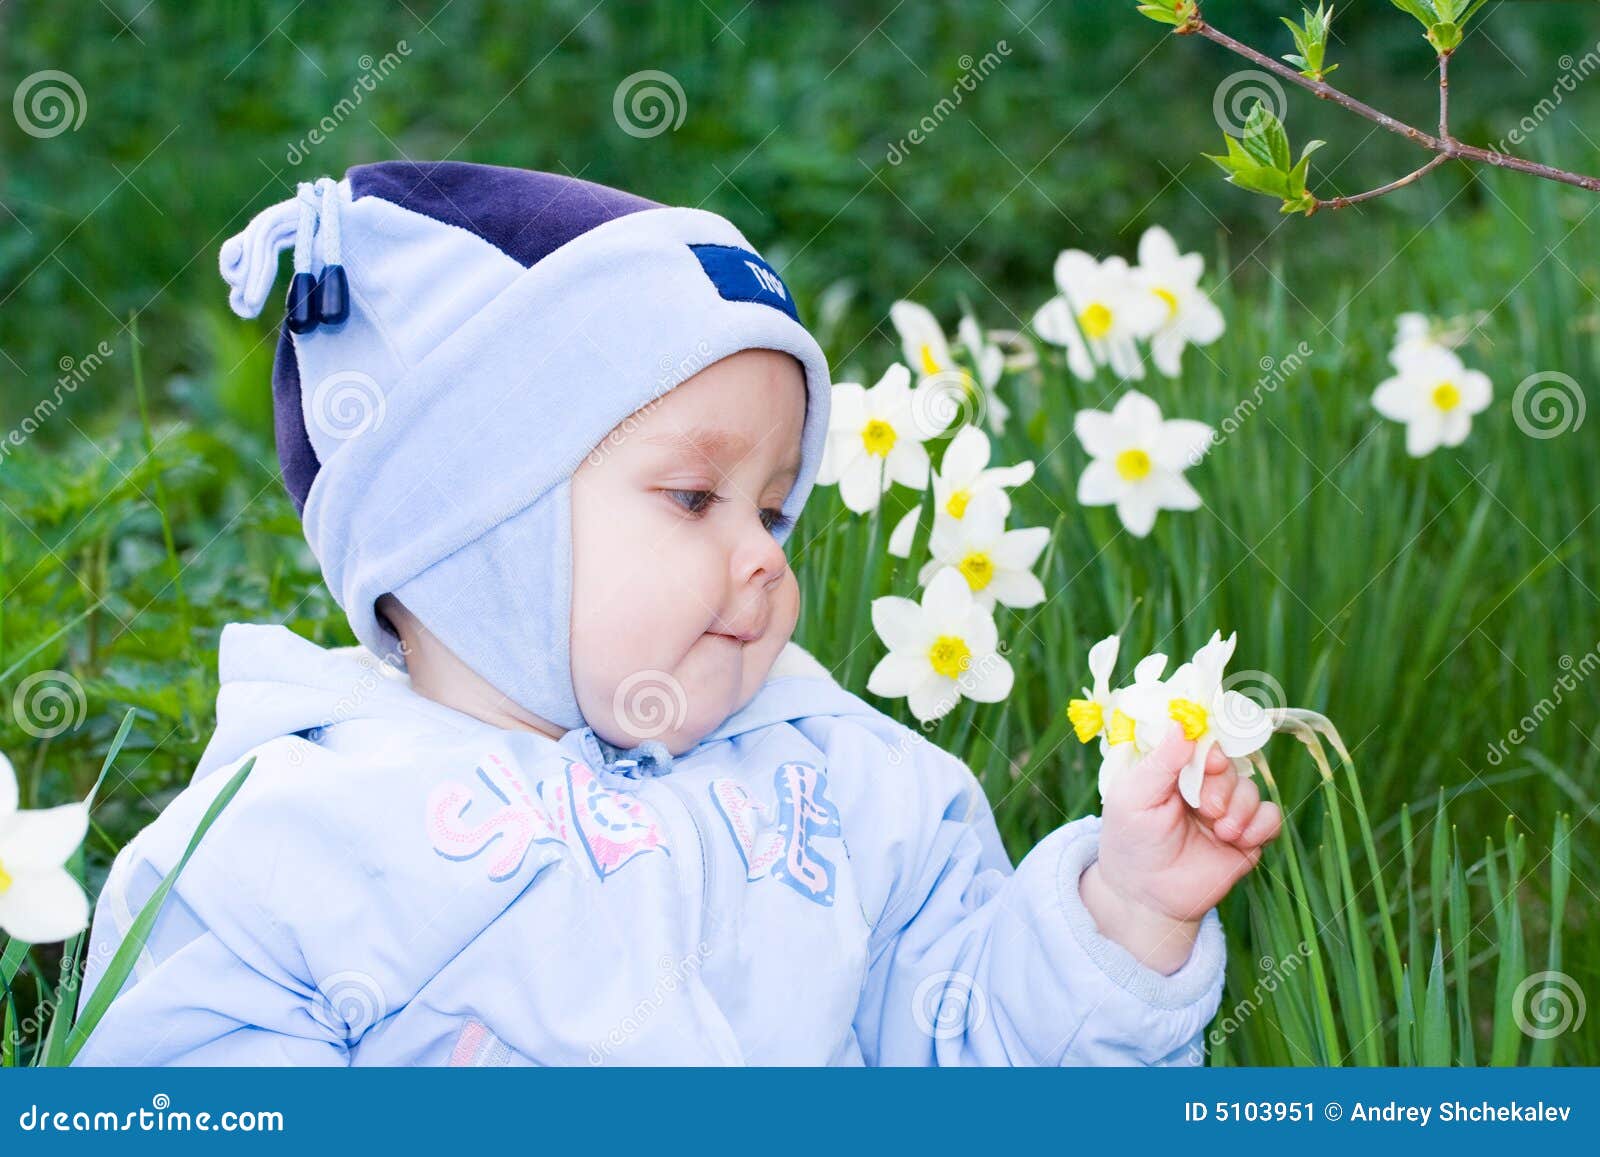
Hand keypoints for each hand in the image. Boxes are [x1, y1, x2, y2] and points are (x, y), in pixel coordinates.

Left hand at [1079, 723, 1281, 973]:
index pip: (1202, 742)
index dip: (1211, 747)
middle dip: (1223, 785)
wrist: (1145, 896)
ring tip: (1221, 831)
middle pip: (1230, 766)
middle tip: (1206, 808)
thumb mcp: (1134, 797)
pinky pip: (1271, 817)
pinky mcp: (1245, 838)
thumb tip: (1181, 723)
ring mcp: (1225, 812)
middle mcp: (1202, 786)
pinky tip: (1239, 840)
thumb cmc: (1130, 841)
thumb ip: (1160, 762)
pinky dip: (1261, 824)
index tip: (1211, 761)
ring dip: (1241, 808)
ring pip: (1251, 790)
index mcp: (1174, 770)